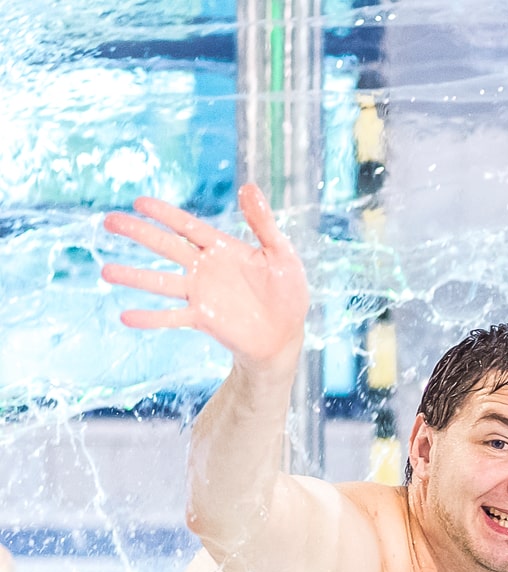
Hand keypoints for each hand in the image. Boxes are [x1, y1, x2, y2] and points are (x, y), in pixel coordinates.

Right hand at [100, 183, 307, 371]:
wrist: (286, 333)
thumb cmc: (287, 292)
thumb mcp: (281, 254)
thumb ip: (264, 224)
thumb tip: (249, 187)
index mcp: (221, 249)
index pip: (188, 226)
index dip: (165, 214)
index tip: (139, 202)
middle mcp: (205, 268)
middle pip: (166, 247)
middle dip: (139, 233)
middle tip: (109, 220)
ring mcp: (201, 294)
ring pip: (161, 283)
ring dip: (135, 277)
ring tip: (105, 272)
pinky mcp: (203, 320)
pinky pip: (172, 317)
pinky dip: (150, 318)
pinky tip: (126, 316)